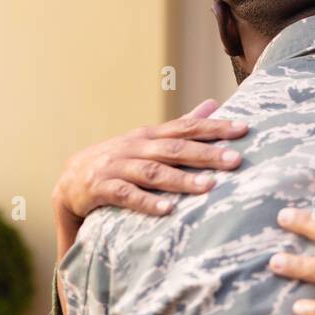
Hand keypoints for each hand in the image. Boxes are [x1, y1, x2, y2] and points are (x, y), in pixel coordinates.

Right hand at [52, 99, 247, 222]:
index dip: (215, 128)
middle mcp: (136, 147)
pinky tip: (167, 210)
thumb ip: (182, 125)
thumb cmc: (119, 160)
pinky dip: (146, 202)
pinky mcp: (100, 188)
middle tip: (236, 160)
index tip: (244, 129)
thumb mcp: (149, 141)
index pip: (187, 127)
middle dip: (207, 153)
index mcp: (151, 135)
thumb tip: (213, 104)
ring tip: (209, 187)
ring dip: (182, 179)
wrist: (69, 182)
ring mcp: (117, 166)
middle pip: (176, 148)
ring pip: (153, 171)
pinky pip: (126, 195)